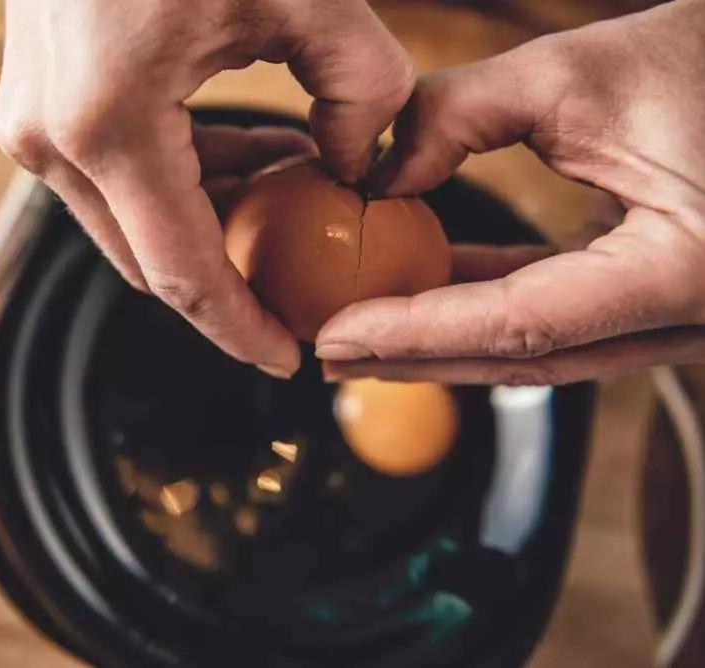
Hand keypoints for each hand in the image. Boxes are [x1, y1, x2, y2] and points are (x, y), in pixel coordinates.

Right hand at [0, 0, 412, 378]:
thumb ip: (360, 95)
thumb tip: (355, 169)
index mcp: (111, 126)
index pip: (186, 277)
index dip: (241, 330)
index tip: (288, 357)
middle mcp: (57, 140)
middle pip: (157, 264)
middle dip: (233, 286)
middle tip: (304, 283)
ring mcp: (44, 125)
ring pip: (141, 227)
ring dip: (218, 228)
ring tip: (295, 198)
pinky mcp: (54, 106)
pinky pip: (128, 183)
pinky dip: (192, 187)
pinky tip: (254, 156)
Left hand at [317, 0, 704, 385]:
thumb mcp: (584, 70)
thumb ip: (466, 112)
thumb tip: (381, 172)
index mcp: (682, 269)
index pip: (521, 322)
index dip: (419, 333)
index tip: (339, 335)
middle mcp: (682, 319)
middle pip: (520, 357)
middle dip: (418, 359)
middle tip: (332, 354)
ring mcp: (669, 321)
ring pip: (534, 351)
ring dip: (445, 345)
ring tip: (365, 337)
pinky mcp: (648, 303)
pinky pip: (554, 321)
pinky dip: (485, 312)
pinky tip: (430, 294)